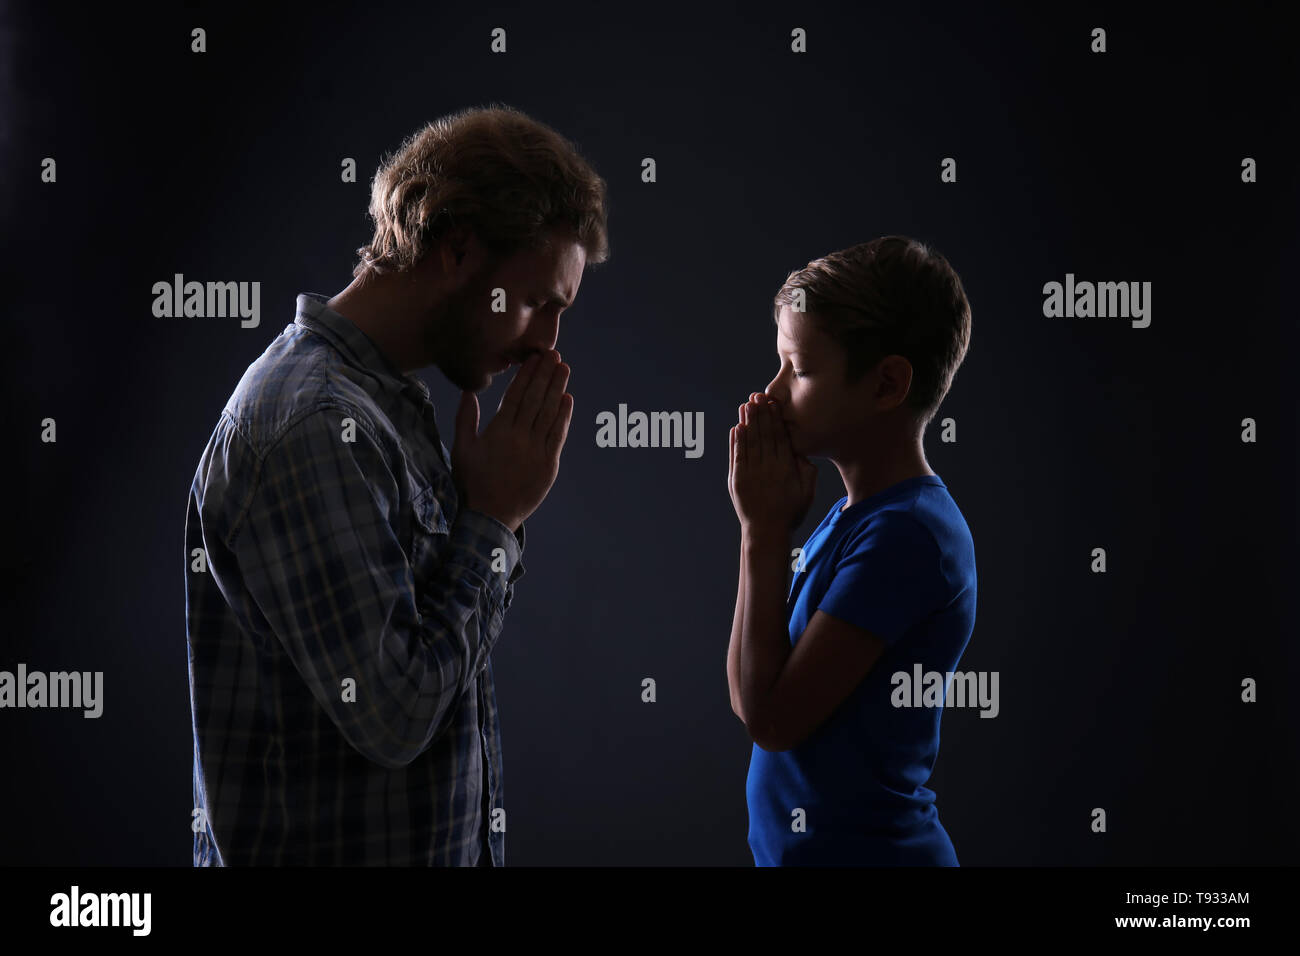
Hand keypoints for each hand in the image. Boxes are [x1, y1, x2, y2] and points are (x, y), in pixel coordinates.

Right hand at [451, 350, 572, 531]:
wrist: (490, 517)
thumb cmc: (472, 482)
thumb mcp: (462, 449)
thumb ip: (466, 419)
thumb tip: (469, 392)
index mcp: (498, 431)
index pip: (516, 396)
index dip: (527, 375)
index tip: (535, 358)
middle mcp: (519, 438)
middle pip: (536, 400)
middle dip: (546, 375)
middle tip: (555, 355)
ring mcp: (536, 451)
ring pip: (549, 414)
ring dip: (558, 389)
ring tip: (564, 369)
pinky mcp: (548, 465)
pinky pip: (558, 436)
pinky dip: (564, 417)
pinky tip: (568, 400)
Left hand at [728, 392, 815, 536]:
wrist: (766, 532)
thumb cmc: (790, 512)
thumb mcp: (807, 492)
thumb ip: (806, 471)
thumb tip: (800, 451)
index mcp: (786, 468)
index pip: (780, 437)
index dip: (775, 419)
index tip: (773, 404)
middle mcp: (768, 468)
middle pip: (764, 435)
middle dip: (760, 414)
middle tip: (757, 396)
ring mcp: (751, 473)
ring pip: (750, 442)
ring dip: (747, 422)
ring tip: (746, 405)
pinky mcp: (737, 480)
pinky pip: (737, 456)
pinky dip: (736, 441)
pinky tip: (736, 428)